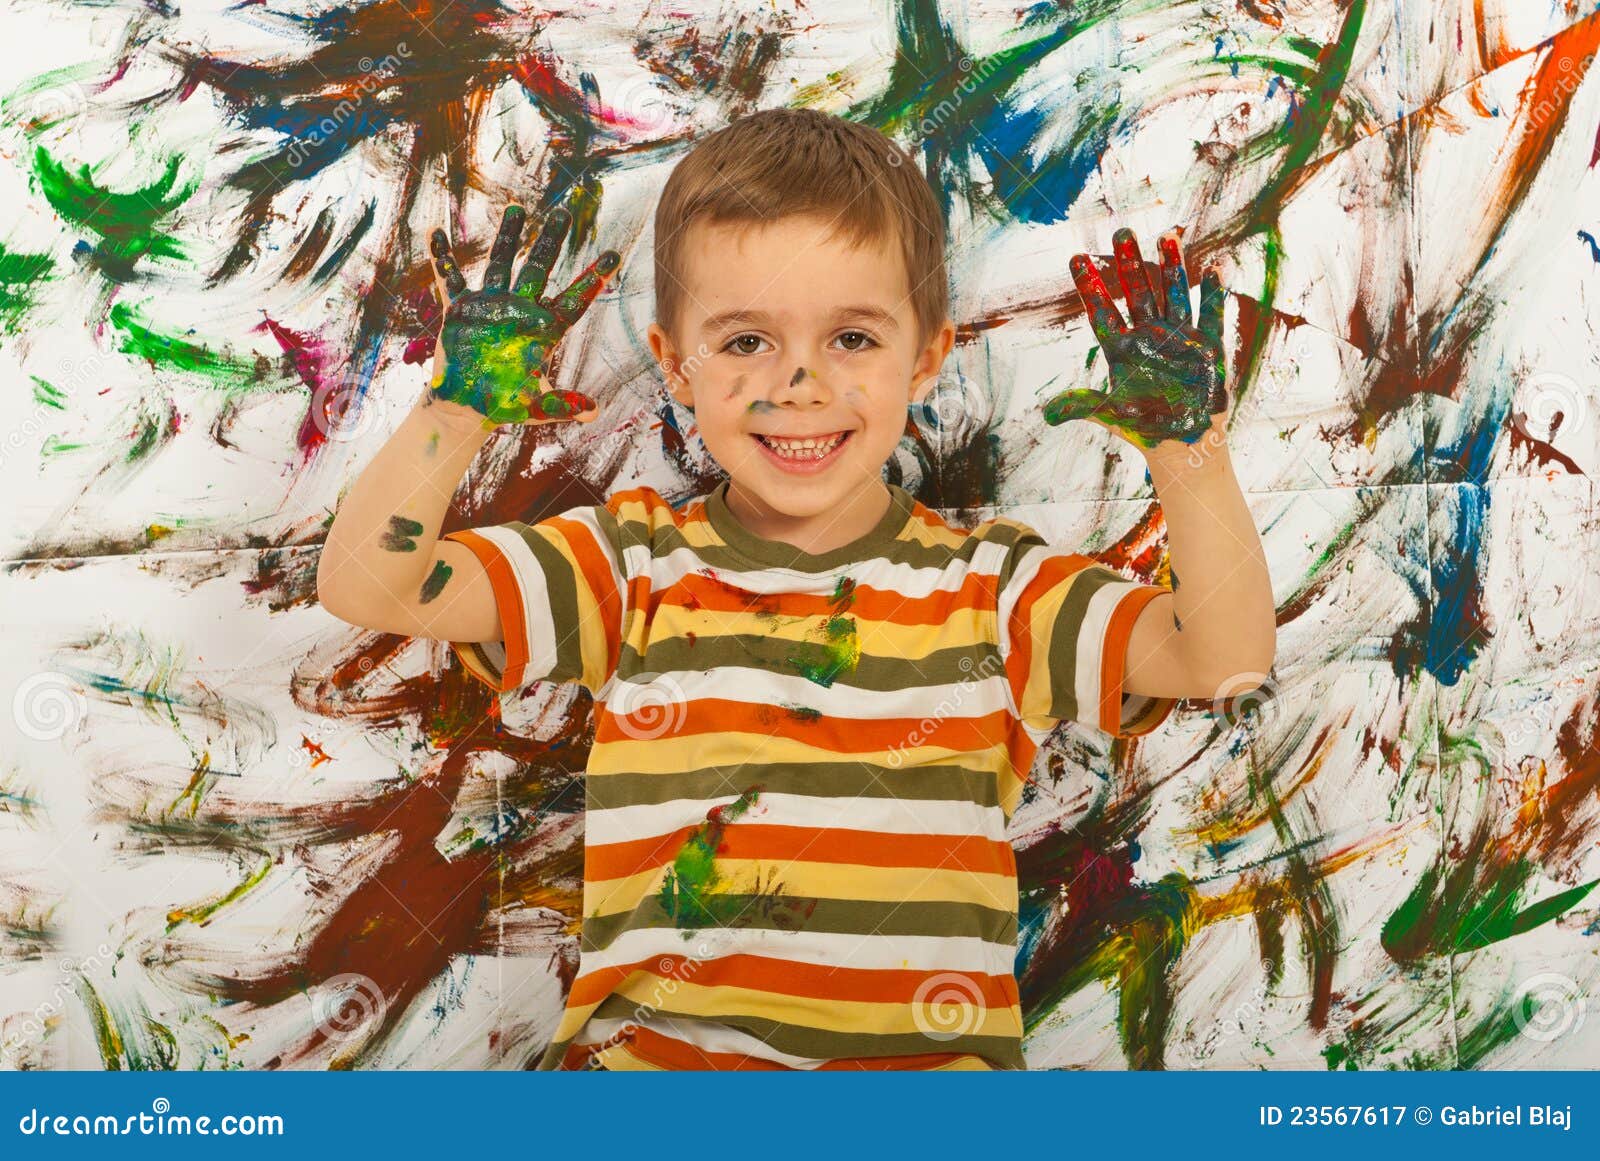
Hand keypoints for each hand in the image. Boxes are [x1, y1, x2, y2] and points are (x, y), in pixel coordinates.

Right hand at [428, 200, 620, 426]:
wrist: (466, 407)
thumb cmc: (503, 407)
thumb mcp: (534, 408)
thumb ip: (561, 405)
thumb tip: (594, 412)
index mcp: (543, 330)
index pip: (574, 300)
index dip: (594, 278)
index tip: (615, 255)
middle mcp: (520, 311)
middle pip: (538, 269)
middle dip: (548, 241)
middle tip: (561, 214)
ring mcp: (490, 306)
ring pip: (500, 263)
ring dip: (506, 237)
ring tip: (515, 208)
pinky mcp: (460, 310)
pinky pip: (449, 279)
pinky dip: (441, 258)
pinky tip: (436, 232)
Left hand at [1042, 227, 1226, 449]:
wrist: (1184, 442)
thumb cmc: (1145, 428)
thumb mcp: (1111, 415)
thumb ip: (1082, 406)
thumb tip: (1046, 414)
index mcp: (1122, 348)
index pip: (1102, 310)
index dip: (1090, 285)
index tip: (1076, 256)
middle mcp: (1149, 336)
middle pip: (1138, 291)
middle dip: (1129, 262)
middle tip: (1121, 230)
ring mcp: (1179, 338)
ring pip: (1174, 293)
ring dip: (1171, 266)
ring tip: (1167, 235)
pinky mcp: (1207, 348)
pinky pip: (1210, 315)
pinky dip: (1213, 294)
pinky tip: (1215, 267)